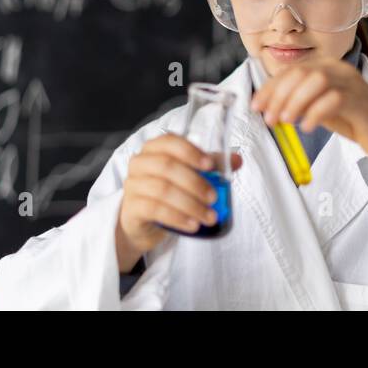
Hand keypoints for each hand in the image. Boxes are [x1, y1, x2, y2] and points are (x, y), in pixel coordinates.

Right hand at [115, 134, 241, 271]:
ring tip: (209, 217)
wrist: (143, 221)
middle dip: (195, 183)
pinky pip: (155, 210)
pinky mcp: (131, 207)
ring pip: (162, 190)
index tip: (209, 166)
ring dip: (190, 205)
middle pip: (167, 167)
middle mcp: (140, 163)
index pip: (170, 142)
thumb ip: (211, 165)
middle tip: (214, 198)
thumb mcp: (190, 175)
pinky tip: (193, 225)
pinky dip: (177, 217)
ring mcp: (133, 185)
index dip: (191, 152)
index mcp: (155, 148)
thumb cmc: (168, 191)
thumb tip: (236, 159)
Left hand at [249, 58, 367, 163]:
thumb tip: (270, 105)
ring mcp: (353, 84)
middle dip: (278, 96)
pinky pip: (334, 100)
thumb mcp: (322, 108)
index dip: (270, 88)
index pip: (291, 71)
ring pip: (315, 81)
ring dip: (294, 102)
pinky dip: (315, 113)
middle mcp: (340, 70)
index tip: (257, 107)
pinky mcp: (361, 102)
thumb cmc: (357, 121)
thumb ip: (301, 102)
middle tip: (270, 119)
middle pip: (300, 73)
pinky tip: (307, 127)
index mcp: (328, 67)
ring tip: (287, 122)